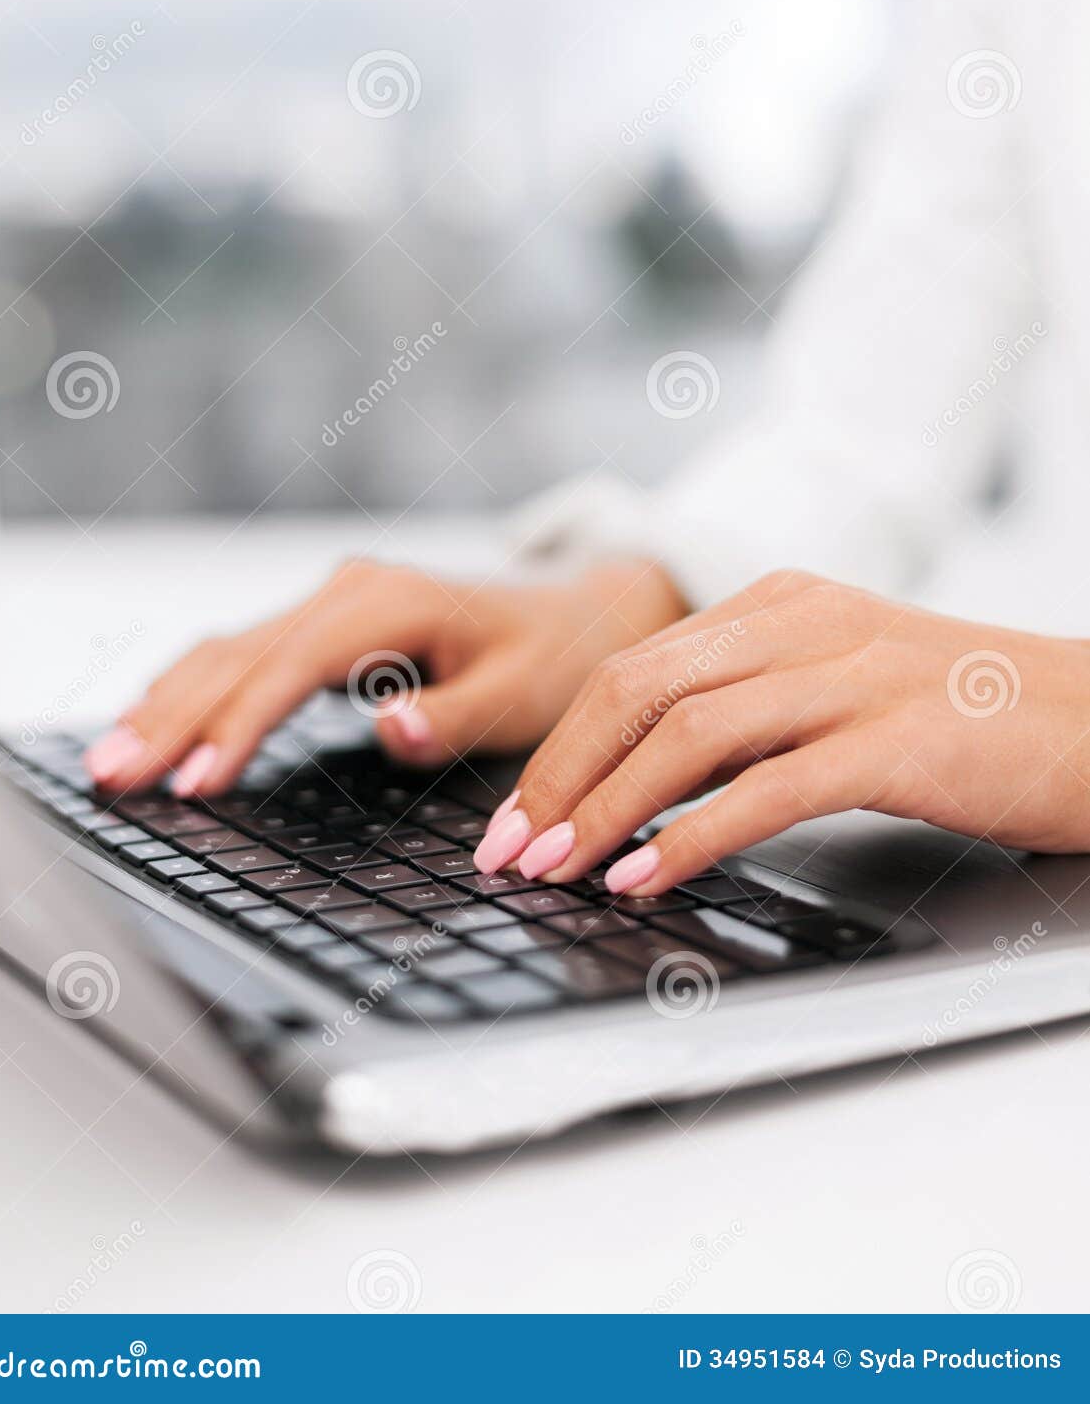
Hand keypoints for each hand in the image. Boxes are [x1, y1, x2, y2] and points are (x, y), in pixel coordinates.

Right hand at [85, 557, 686, 796]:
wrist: (572, 614)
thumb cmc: (551, 657)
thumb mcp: (520, 694)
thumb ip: (452, 715)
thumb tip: (385, 727)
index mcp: (389, 605)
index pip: (292, 668)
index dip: (239, 726)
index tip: (195, 781)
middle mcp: (347, 593)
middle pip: (239, 656)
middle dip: (173, 717)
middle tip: (115, 776)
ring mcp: (330, 603)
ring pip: (228, 651)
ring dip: (167, 704)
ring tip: (111, 760)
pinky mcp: (324, 624)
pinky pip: (242, 655)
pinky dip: (193, 690)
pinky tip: (154, 721)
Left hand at [473, 570, 1089, 891]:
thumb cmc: (970, 718)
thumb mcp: (840, 688)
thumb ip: (748, 716)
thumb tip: (641, 787)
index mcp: (782, 604)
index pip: (636, 668)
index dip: (562, 745)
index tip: (517, 815)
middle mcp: (805, 624)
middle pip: (639, 689)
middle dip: (560, 776)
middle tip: (510, 849)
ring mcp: (851, 675)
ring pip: (688, 733)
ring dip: (605, 808)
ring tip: (556, 869)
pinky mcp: (896, 738)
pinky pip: (767, 787)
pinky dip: (693, 836)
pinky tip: (647, 877)